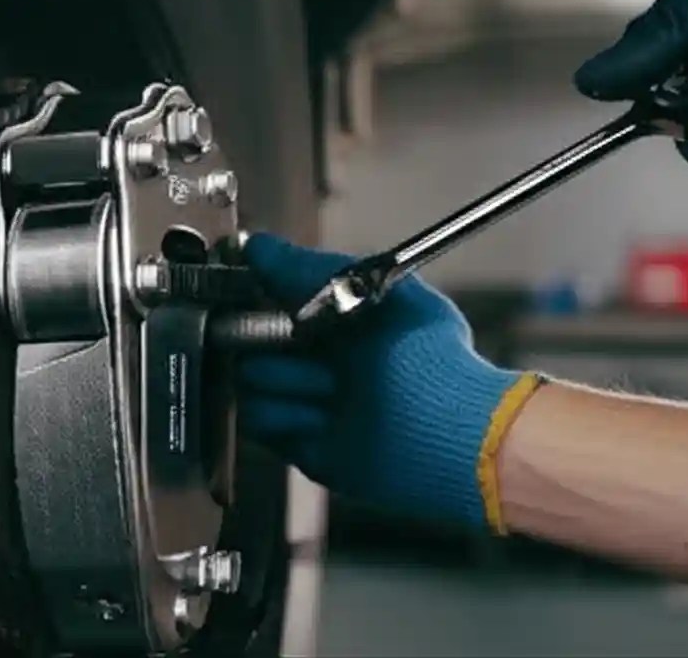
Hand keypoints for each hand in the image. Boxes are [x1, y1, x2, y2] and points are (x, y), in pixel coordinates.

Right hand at [238, 234, 537, 531]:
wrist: (442, 425)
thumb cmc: (421, 352)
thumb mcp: (363, 286)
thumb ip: (302, 265)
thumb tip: (256, 246)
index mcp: (333, 313)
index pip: (267, 295)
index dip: (259, 292)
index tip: (262, 291)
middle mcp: (317, 354)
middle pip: (245, 337)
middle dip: (272, 339)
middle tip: (309, 343)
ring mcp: (307, 398)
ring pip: (247, 379)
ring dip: (287, 381)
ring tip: (331, 388)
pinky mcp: (301, 441)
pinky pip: (257, 421)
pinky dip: (285, 416)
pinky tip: (320, 416)